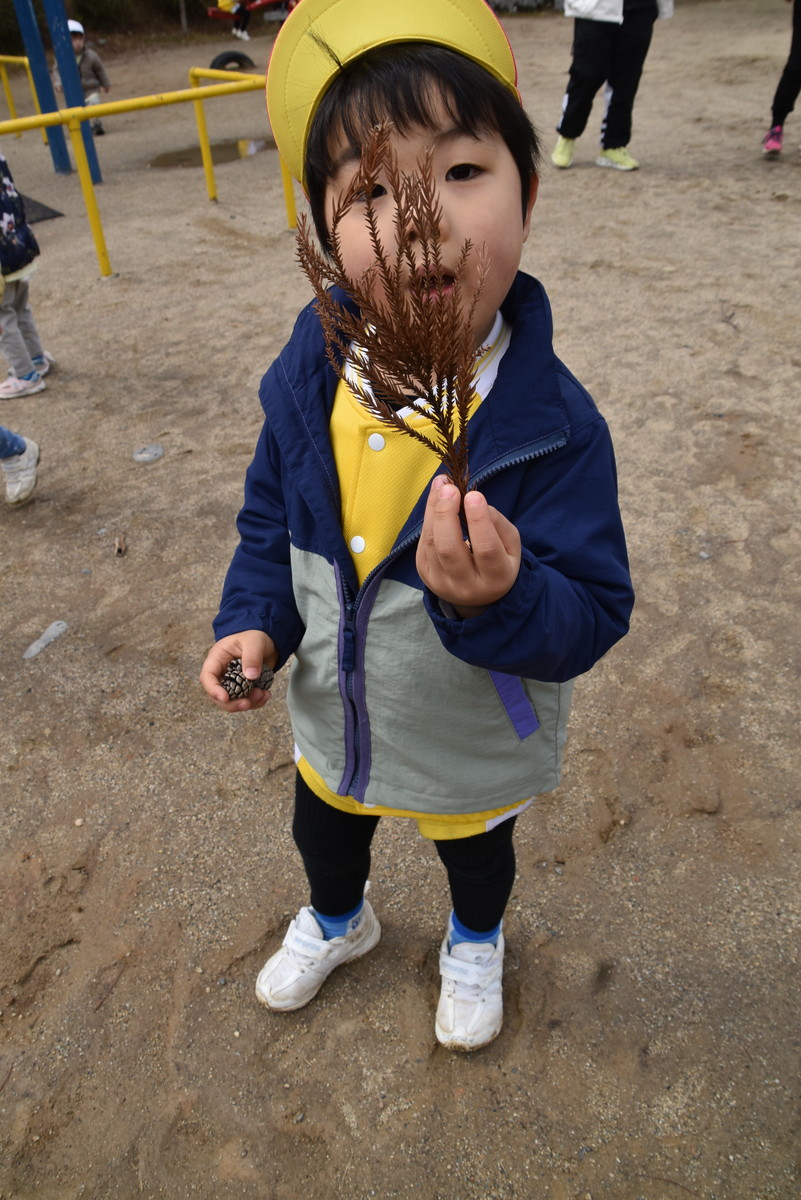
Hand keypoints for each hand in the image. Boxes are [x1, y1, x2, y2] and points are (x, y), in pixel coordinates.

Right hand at [200, 629, 275, 711]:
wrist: (268, 640)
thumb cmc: (255, 636)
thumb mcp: (254, 641)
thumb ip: (252, 657)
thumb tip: (251, 676)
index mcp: (217, 659)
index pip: (208, 677)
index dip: (213, 690)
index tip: (225, 698)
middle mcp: (222, 673)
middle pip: (218, 695)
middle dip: (233, 703)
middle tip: (248, 703)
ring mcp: (233, 683)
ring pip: (233, 701)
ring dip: (248, 703)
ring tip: (263, 694)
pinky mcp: (244, 688)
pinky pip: (246, 700)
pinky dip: (256, 702)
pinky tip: (266, 694)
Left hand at [416, 476, 520, 616]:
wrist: (479, 594)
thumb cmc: (498, 561)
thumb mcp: (510, 544)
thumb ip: (496, 523)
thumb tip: (471, 499)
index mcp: (496, 578)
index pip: (486, 549)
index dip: (479, 520)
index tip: (473, 495)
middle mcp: (467, 586)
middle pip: (449, 549)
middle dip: (446, 514)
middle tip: (449, 487)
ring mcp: (441, 583)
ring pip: (431, 543)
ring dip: (433, 510)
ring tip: (441, 485)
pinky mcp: (425, 575)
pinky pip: (423, 543)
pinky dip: (428, 518)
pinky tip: (436, 500)